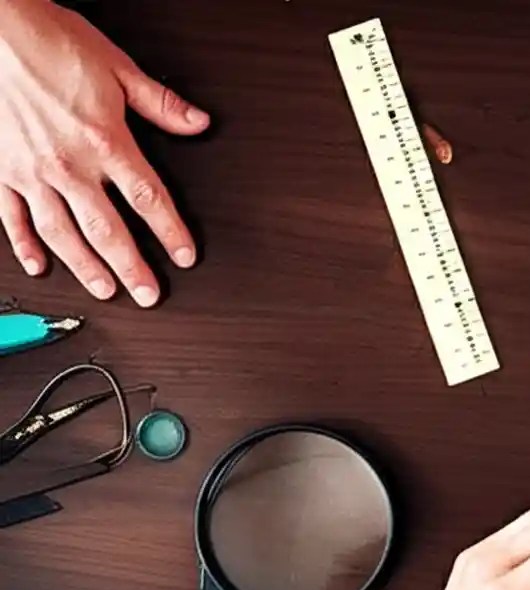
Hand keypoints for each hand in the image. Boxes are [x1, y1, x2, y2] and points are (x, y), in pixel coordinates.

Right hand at [0, 0, 208, 306]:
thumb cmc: (47, 42)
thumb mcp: (117, 68)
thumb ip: (160, 103)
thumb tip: (197, 122)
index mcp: (105, 141)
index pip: (149, 200)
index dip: (171, 233)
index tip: (184, 256)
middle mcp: (68, 164)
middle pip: (108, 230)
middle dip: (132, 267)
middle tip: (148, 294)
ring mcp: (30, 172)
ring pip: (63, 234)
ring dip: (86, 267)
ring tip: (106, 290)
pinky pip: (12, 218)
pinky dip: (26, 245)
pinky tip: (41, 266)